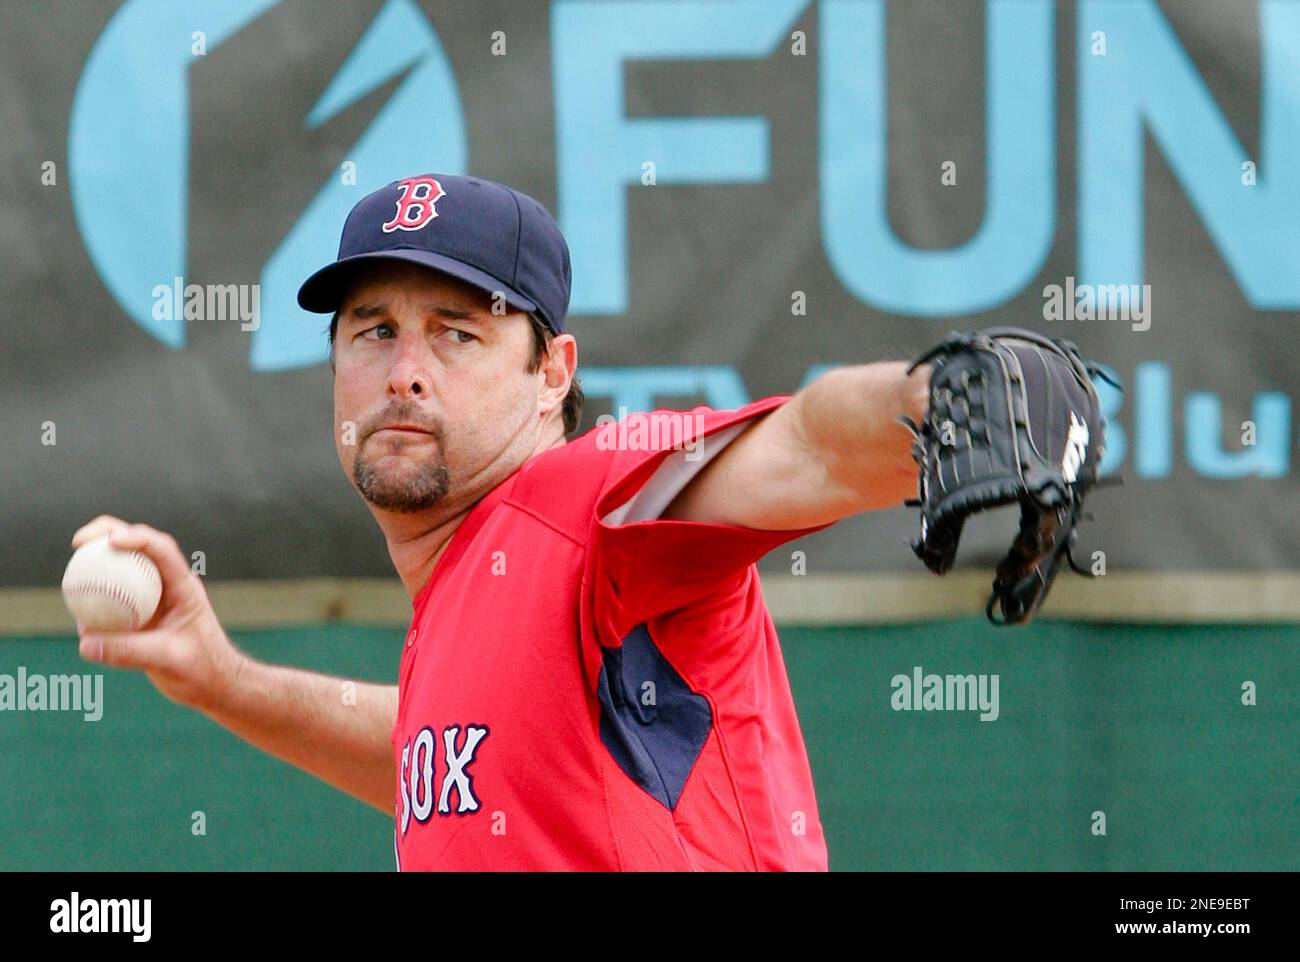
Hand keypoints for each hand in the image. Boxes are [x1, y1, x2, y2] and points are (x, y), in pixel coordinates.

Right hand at [70, 516, 247, 711]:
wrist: (213, 685)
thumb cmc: (202, 669)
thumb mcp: (168, 660)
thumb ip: (129, 651)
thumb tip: (84, 642)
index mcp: (184, 587)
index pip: (162, 550)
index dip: (137, 537)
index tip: (110, 541)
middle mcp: (168, 586)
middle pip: (138, 548)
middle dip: (108, 534)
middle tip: (78, 542)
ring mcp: (153, 599)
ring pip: (123, 570)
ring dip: (99, 562)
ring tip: (73, 570)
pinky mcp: (141, 615)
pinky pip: (114, 599)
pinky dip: (95, 596)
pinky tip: (76, 607)